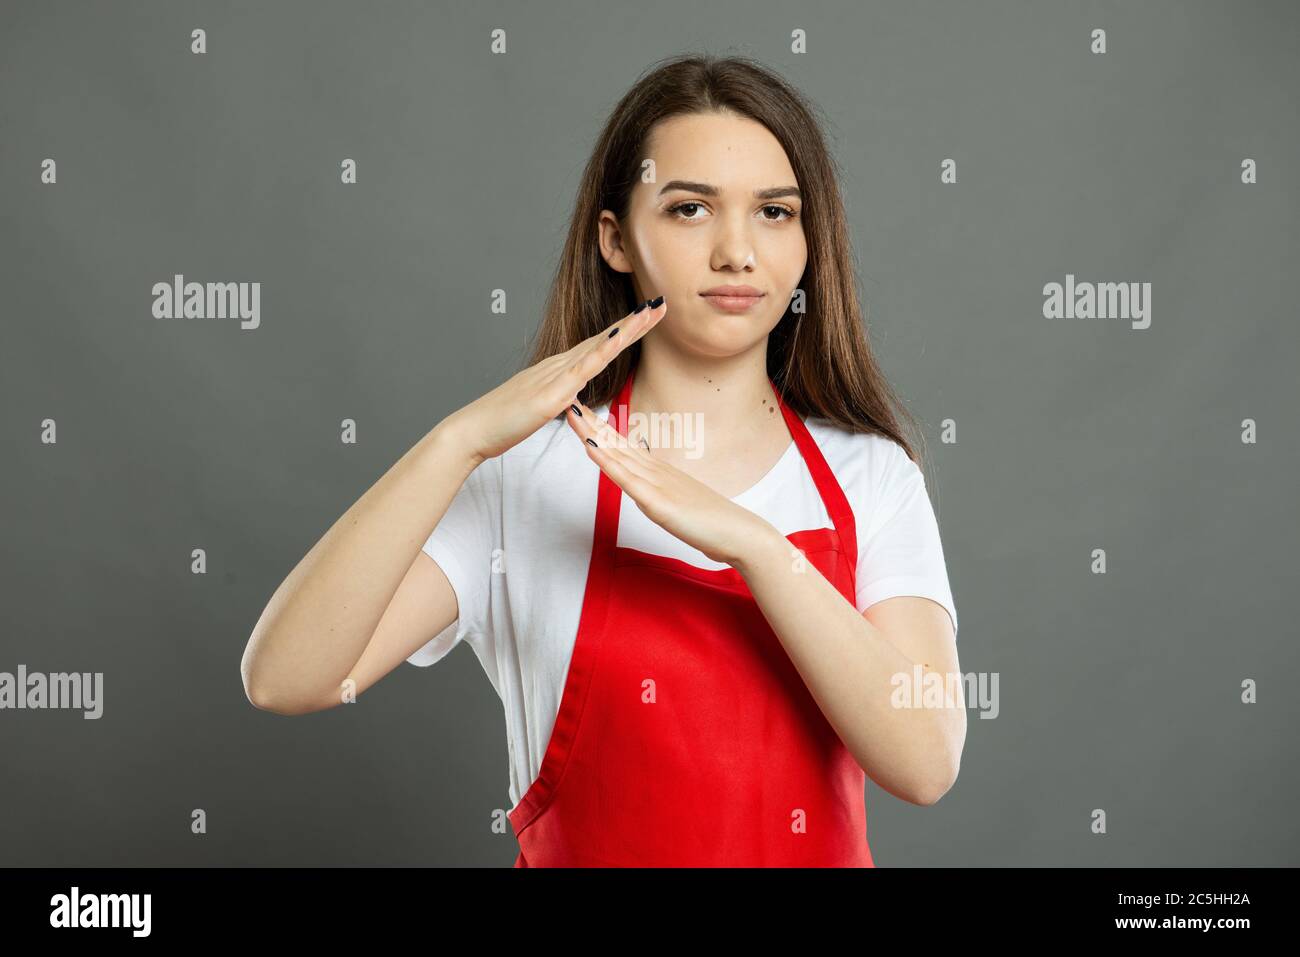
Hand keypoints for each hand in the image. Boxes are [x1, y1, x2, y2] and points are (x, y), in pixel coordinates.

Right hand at [440, 299, 666, 464]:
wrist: (474, 429)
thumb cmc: (504, 422)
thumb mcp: (542, 407)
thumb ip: (559, 398)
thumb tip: (572, 397)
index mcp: (560, 369)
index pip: (601, 345)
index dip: (626, 329)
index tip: (649, 315)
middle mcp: (560, 364)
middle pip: (606, 339)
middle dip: (635, 321)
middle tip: (660, 302)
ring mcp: (556, 375)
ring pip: (599, 347)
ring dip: (627, 328)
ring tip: (650, 311)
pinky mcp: (552, 393)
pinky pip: (582, 369)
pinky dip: (603, 352)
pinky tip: (619, 338)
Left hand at [564, 398, 776, 566]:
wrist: (739, 534)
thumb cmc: (712, 522)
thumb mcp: (678, 503)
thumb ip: (660, 493)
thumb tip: (645, 488)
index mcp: (658, 472)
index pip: (622, 446)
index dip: (599, 428)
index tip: (580, 412)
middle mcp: (655, 472)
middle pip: (615, 443)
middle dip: (589, 423)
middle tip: (565, 398)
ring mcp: (656, 484)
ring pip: (617, 454)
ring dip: (591, 433)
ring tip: (571, 413)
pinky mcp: (658, 503)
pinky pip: (626, 479)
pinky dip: (606, 462)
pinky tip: (591, 448)